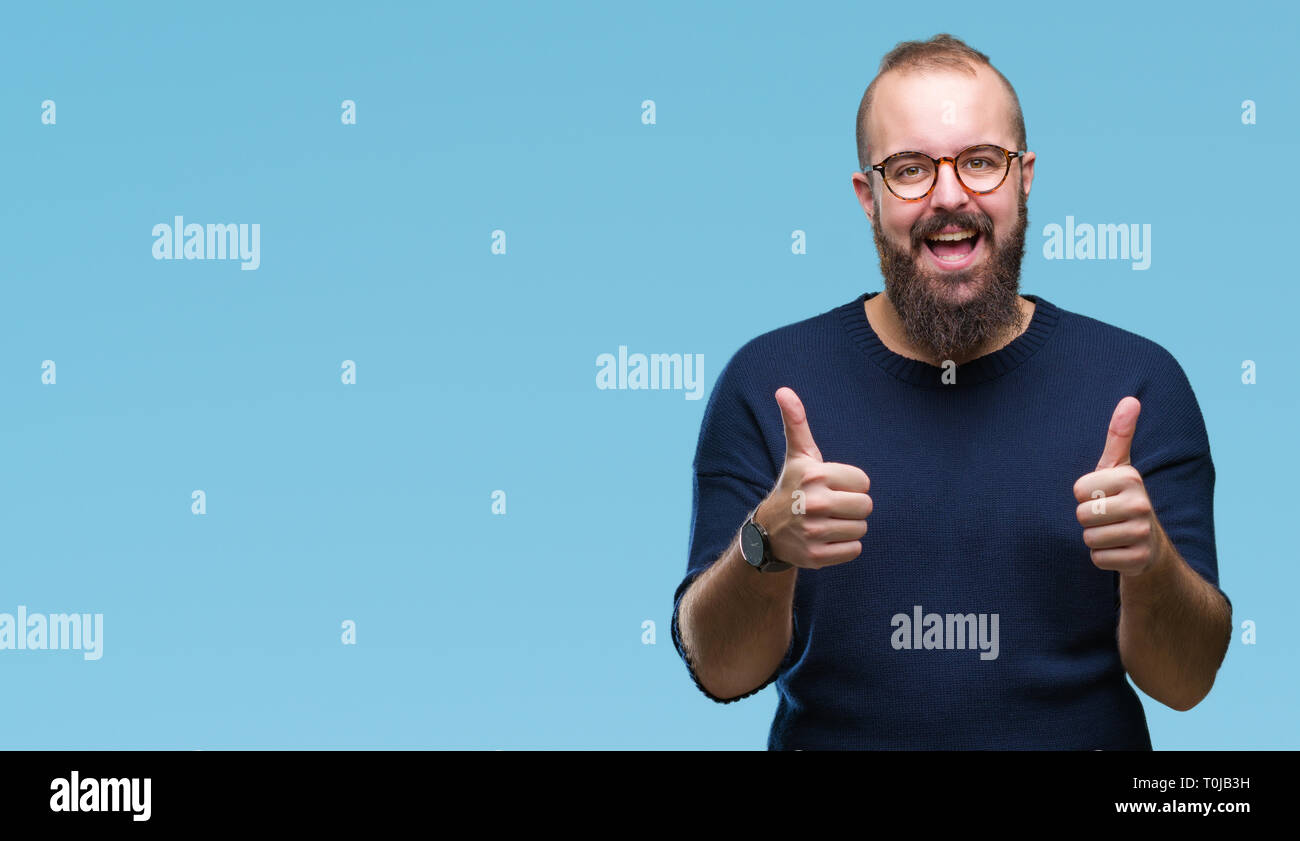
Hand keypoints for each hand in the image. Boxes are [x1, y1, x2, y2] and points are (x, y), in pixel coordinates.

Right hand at [754, 387, 871, 569]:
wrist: (768, 531)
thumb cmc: (792, 487)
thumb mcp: (797, 455)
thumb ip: (796, 423)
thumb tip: (783, 390)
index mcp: (814, 476)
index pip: (864, 482)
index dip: (851, 485)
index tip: (831, 486)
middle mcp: (812, 503)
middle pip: (866, 506)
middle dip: (853, 506)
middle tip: (831, 506)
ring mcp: (813, 532)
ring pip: (861, 529)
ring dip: (849, 527)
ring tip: (827, 522)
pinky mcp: (816, 556)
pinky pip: (854, 550)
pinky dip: (844, 547)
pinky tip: (825, 539)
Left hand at [1073, 397, 1168, 577]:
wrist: (1149, 545)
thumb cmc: (1124, 499)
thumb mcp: (1119, 467)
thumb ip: (1119, 434)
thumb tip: (1130, 399)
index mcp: (1131, 478)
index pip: (1078, 490)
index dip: (1084, 495)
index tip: (1103, 495)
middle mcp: (1141, 504)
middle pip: (1081, 515)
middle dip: (1088, 519)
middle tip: (1108, 517)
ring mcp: (1142, 533)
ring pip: (1088, 538)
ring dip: (1095, 538)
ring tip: (1113, 532)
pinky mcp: (1138, 560)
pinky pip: (1097, 558)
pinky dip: (1102, 557)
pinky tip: (1118, 550)